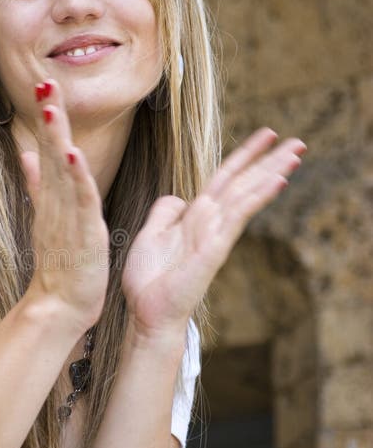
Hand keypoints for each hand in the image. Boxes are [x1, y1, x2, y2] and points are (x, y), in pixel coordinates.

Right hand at [20, 80, 109, 331]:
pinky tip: (73, 155)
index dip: (47, 118)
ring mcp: (66, 217)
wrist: (58, 305)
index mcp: (52, 197)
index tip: (46, 85)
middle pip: (50, 153)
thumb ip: (38, 185)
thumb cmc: (59, 263)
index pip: (47, 150)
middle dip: (49, 117)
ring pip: (62, 172)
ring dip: (56, 140)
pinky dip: (77, 177)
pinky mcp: (81, 233)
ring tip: (51, 109)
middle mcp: (56, 202)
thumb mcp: (47, 217)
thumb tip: (26, 155)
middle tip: (44, 82)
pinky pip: (79, 201)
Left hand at [121, 128, 306, 337]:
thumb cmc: (149, 280)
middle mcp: (211, 221)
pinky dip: (257, 197)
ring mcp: (216, 234)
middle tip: (300, 142)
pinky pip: (239, 216)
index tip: (267, 135)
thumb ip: (166, 213)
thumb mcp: (151, 234)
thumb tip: (179, 197)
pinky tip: (277, 181)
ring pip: (247, 194)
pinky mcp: (216, 249)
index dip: (245, 155)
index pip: (225, 177)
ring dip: (272, 171)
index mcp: (196, 216)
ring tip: (297, 152)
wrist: (148, 312)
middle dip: (270, 160)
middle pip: (244, 182)